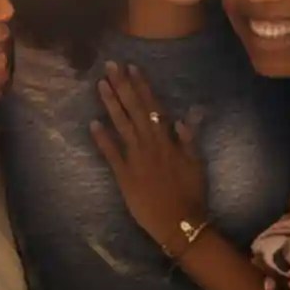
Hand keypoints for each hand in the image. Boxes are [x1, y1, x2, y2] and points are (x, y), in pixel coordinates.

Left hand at [90, 62, 206, 253]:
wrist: (180, 224)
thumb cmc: (191, 193)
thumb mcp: (197, 164)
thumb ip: (188, 140)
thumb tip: (179, 118)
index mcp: (167, 139)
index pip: (152, 106)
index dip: (141, 86)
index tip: (132, 67)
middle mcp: (149, 143)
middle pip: (133, 109)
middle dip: (122, 86)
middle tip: (110, 65)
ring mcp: (134, 158)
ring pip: (120, 124)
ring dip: (110, 104)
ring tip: (100, 84)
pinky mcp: (123, 175)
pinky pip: (110, 153)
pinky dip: (101, 138)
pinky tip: (92, 123)